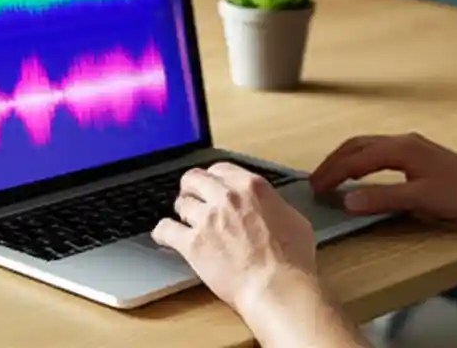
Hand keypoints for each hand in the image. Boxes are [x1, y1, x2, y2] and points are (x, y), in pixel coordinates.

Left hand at [152, 163, 370, 346]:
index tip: (211, 184)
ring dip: (182, 211)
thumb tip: (269, 206)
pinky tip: (164, 235)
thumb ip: (273, 205)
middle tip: (192, 196)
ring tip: (185, 220)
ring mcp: (207, 220)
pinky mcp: (193, 244)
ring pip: (180, 203)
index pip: (220, 169)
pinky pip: (165, 229)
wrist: (277, 287)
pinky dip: (163, 232)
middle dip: (191, 187)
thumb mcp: (293, 220)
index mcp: (251, 187)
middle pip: (194, 179)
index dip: (213, 177)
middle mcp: (226, 198)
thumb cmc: (292, 260)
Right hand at [309, 133, 456, 224]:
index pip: (355, 160)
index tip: (314, 188)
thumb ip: (383, 198)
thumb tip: (347, 200)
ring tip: (330, 176)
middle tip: (315, 182)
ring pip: (366, 146)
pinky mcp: (417, 153)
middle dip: (333, 162)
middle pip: (356, 146)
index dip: (333, 173)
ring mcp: (410, 145)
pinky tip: (358, 172)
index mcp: (400, 149)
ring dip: (345, 159)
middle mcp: (402, 141)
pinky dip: (359, 160)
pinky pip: (377, 151)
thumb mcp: (421, 200)